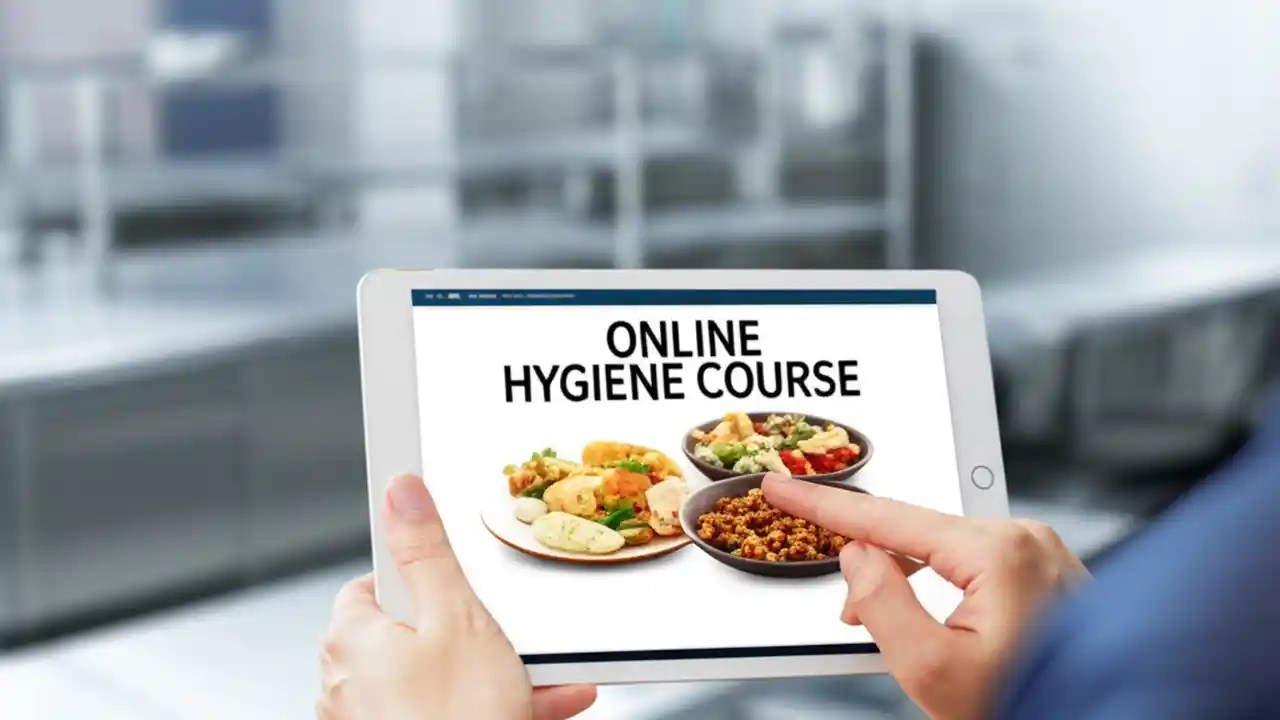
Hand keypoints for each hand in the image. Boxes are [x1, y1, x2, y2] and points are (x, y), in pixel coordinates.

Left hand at [318, 474, 596, 719]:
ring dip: (494, 676)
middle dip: (477, 636)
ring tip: (545, 684)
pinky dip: (488, 707)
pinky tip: (540, 707)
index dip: (427, 579)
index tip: (458, 581)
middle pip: (417, 632)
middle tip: (513, 645)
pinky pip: (445, 712)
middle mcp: (348, 683)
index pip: (378, 580)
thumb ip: (426, 551)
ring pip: (441, 678)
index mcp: (351, 638)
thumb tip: (400, 492)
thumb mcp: (457, 618)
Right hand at [762, 473, 1087, 719]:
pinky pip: (973, 563)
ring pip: (943, 550)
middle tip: (849, 616)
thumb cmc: (1030, 706)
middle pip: (915, 534)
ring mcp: (1040, 552)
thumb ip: (882, 603)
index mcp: (997, 552)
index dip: (823, 505)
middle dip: (872, 565)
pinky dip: (940, 585)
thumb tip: (857, 556)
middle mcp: (1024, 539)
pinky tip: (933, 619)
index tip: (781, 488)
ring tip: (894, 632)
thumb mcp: (932, 668)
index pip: (886, 518)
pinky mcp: (1045, 570)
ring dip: (907, 581)